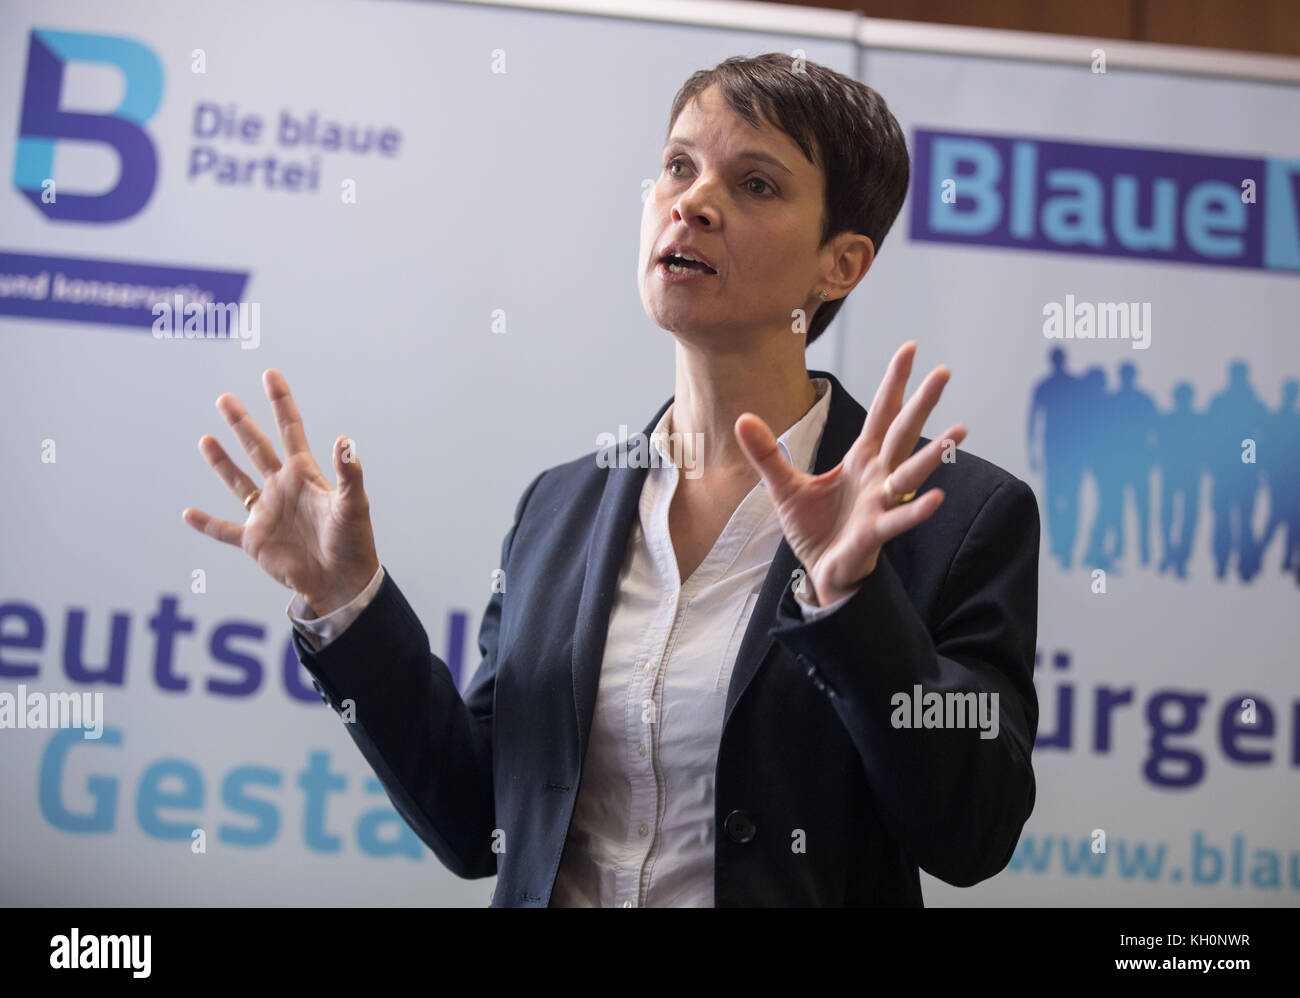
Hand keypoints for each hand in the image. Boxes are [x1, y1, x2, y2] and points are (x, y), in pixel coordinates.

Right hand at [182, 369, 379, 615]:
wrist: (342, 582)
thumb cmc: (353, 542)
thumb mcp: (353, 504)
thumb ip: (349, 473)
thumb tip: (345, 440)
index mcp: (305, 475)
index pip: (290, 430)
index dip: (280, 402)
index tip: (270, 374)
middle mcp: (282, 489)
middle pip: (257, 448)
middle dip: (242, 423)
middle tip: (225, 399)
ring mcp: (267, 514)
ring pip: (238, 482)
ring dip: (221, 462)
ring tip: (206, 439)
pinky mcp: (255, 541)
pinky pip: (224, 530)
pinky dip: (205, 523)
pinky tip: (187, 513)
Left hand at [735, 342, 964, 605]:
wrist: (821, 572)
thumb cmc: (815, 529)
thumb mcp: (784, 487)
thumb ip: (766, 453)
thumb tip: (741, 418)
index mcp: (860, 459)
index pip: (881, 413)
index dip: (893, 382)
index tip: (909, 349)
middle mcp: (877, 476)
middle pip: (902, 432)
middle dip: (922, 403)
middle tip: (944, 371)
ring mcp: (879, 503)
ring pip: (909, 473)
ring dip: (933, 454)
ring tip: (959, 432)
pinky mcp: (874, 532)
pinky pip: (898, 520)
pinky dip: (916, 510)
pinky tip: (936, 498)